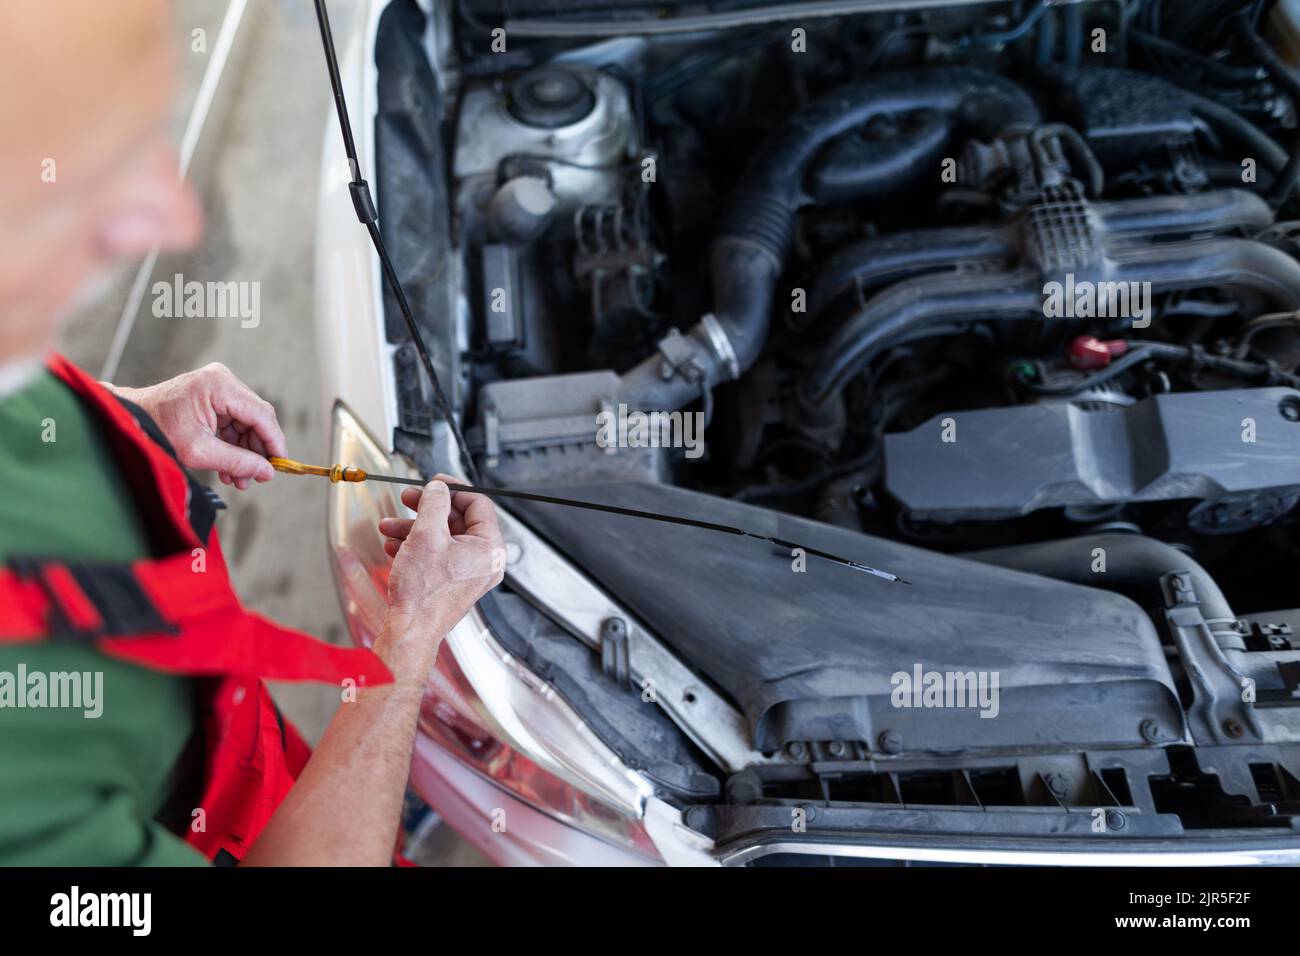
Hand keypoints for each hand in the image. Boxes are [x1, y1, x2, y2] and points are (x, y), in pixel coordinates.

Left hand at [108, 362, 284, 488]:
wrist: (131, 419)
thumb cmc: (158, 430)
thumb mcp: (199, 451)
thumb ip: (237, 462)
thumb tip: (267, 472)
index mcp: (219, 386)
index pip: (261, 414)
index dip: (274, 442)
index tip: (279, 466)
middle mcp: (223, 380)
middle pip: (257, 418)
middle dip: (257, 450)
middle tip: (255, 477)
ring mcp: (220, 386)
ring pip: (248, 422)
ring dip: (245, 451)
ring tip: (239, 478)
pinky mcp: (216, 395)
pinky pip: (236, 421)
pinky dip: (234, 444)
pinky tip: (229, 466)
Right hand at [378, 476, 505, 635]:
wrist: (411, 630)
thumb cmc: (423, 592)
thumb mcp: (426, 535)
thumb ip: (434, 504)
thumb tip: (437, 489)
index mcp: (490, 547)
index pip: (479, 503)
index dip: (454, 488)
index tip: (434, 482)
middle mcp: (485, 561)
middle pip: (458, 520)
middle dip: (427, 509)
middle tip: (408, 498)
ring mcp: (470, 574)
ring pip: (443, 538)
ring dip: (414, 528)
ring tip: (389, 526)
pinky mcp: (453, 583)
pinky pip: (438, 556)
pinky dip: (416, 547)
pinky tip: (394, 546)